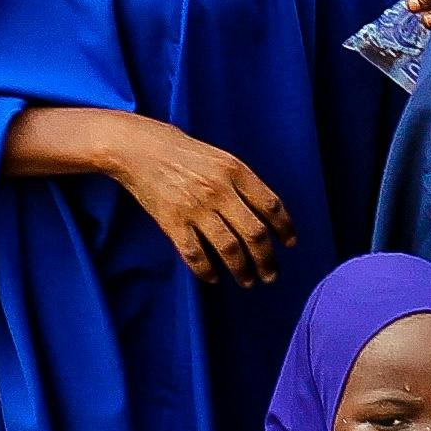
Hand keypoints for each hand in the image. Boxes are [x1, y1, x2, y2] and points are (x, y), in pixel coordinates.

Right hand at [105, 114, 295, 283]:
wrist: (141, 149)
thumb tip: (265, 214)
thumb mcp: (221, 158)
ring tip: (248, 281)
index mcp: (235, 171)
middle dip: (266, 259)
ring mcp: (196, 208)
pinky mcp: (173, 222)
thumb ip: (242, 183)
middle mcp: (219, 190)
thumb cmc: (184, 152)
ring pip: (229, 249)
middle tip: (270, 274)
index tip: (289, 244)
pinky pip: (195, 255)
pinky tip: (214, 277)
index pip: (270, 205)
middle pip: (254, 233)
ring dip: (242, 270)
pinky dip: (207, 271)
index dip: (284, 228)